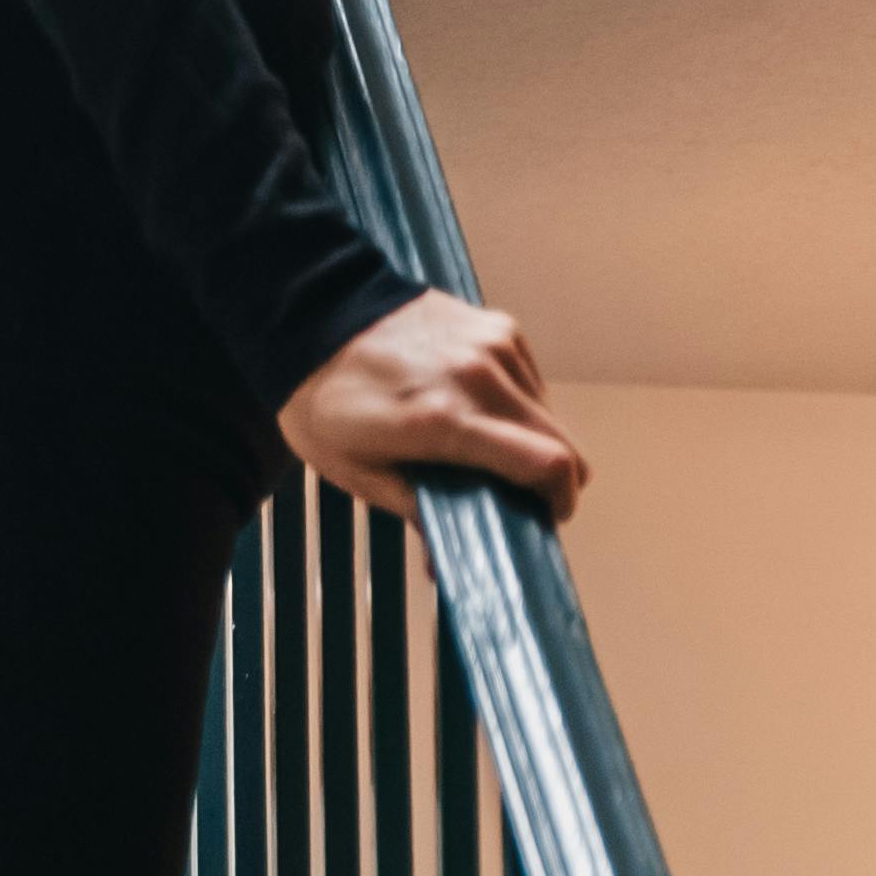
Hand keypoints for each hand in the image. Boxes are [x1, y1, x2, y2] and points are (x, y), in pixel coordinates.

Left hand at [281, 291, 585, 525]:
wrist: (314, 314)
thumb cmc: (325, 400)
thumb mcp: (357, 471)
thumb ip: (415, 510)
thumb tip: (445, 560)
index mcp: (444, 420)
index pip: (546, 463)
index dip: (559, 500)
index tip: (546, 518)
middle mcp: (478, 377)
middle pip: (561, 442)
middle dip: (551, 478)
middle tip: (516, 493)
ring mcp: (491, 345)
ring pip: (547, 412)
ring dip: (531, 438)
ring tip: (485, 446)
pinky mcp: (495, 325)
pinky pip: (529, 379)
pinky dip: (516, 402)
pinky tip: (477, 407)